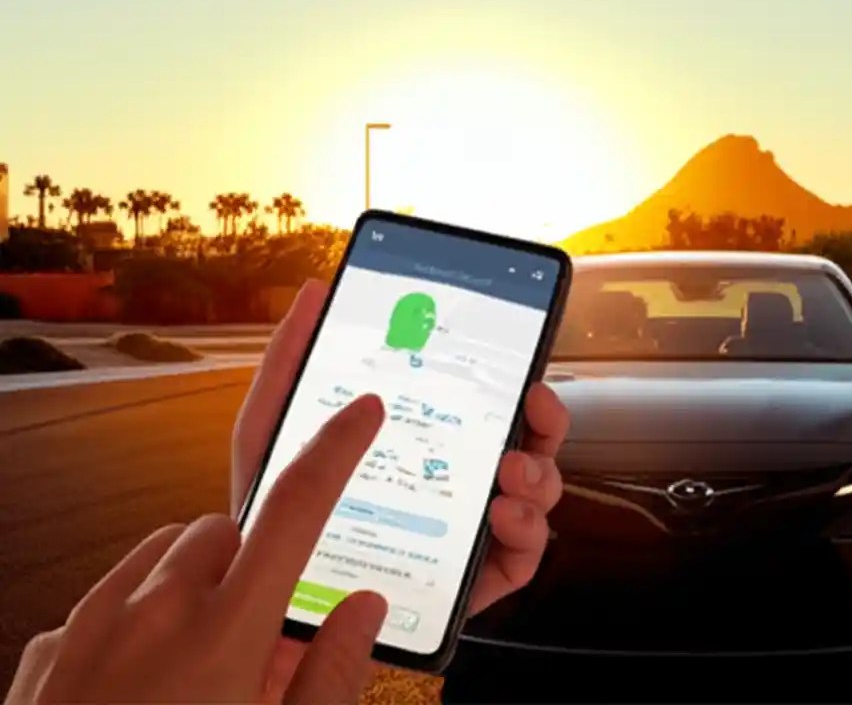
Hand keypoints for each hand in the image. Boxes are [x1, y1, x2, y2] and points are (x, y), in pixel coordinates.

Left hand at [6, 396, 389, 704]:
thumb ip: (331, 674)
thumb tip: (363, 608)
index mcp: (226, 630)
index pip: (298, 509)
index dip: (337, 450)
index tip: (358, 415)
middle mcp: (152, 608)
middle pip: (224, 531)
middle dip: (255, 560)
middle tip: (265, 632)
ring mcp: (90, 624)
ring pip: (162, 556)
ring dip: (194, 582)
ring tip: (205, 658)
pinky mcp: (47, 650)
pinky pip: (106, 599)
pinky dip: (137, 616)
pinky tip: (145, 682)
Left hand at [231, 280, 568, 694]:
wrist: (248, 618)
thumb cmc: (259, 522)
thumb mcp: (268, 436)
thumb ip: (289, 364)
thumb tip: (314, 292)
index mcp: (419, 446)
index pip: (486, 409)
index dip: (517, 386)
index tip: (525, 370)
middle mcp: (451, 489)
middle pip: (524, 449)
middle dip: (544, 427)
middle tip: (535, 409)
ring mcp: (462, 539)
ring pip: (531, 502)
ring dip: (537, 479)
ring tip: (511, 473)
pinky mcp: (464, 590)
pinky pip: (514, 564)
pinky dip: (523, 540)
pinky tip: (502, 520)